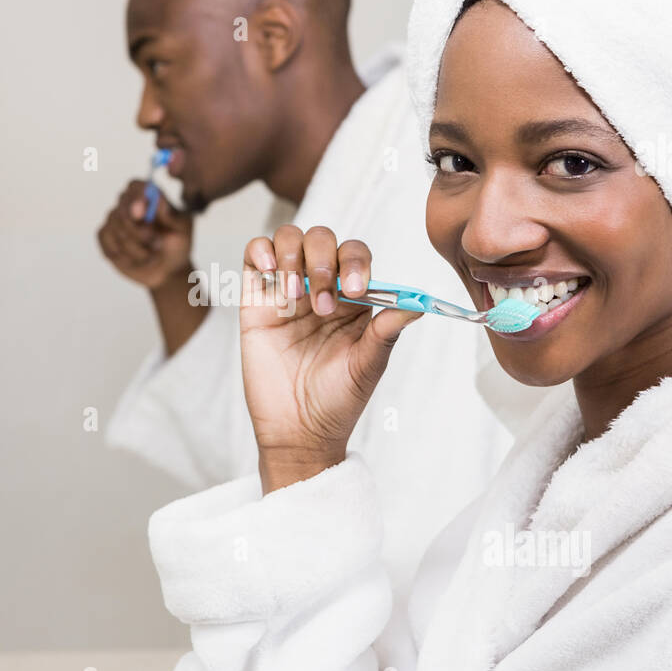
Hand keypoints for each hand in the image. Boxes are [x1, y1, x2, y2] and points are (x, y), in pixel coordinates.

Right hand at [97, 179, 193, 289]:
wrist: (168, 270)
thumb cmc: (177, 245)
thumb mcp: (182, 230)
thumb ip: (169, 214)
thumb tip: (157, 197)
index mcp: (150, 197)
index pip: (135, 186)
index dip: (136, 197)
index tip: (141, 212)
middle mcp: (129, 204)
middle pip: (122, 207)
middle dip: (137, 230)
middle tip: (156, 243)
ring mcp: (115, 220)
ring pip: (115, 227)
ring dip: (136, 247)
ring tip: (152, 254)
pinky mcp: (106, 237)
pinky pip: (106, 240)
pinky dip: (124, 254)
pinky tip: (136, 259)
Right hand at [240, 225, 422, 493]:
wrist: (298, 431)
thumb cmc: (337, 401)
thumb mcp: (368, 365)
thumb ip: (386, 331)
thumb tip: (417, 304)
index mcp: (352, 299)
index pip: (355, 255)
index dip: (355, 262)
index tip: (355, 290)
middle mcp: (320, 288)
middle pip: (322, 240)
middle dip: (324, 262)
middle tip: (323, 306)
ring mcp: (286, 292)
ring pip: (289, 239)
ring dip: (294, 256)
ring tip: (295, 296)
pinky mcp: (256, 300)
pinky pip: (254, 256)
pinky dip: (261, 250)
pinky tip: (272, 270)